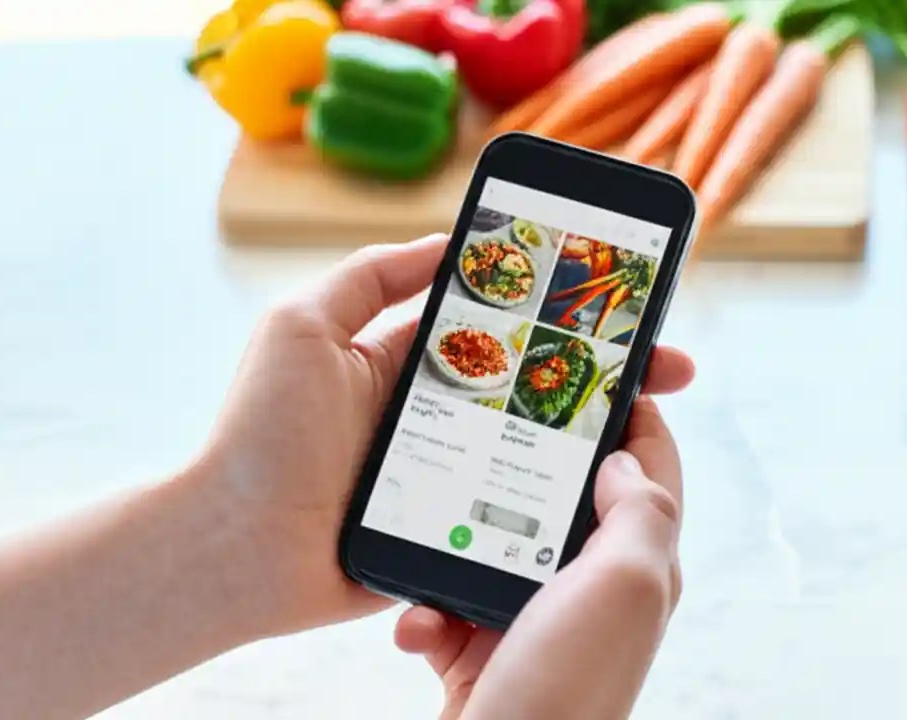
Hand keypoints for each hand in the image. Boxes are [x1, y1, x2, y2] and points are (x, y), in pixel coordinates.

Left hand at [192, 235, 694, 636]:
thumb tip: (447, 243)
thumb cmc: (260, 433)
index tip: (617, 299)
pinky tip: (609, 483)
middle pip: (539, 383)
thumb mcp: (304, 324)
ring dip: (597, 432)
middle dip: (607, 370)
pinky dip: (563, 495)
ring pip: (539, 444)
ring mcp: (450, 471)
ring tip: (651, 420)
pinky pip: (518, 504)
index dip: (557, 310)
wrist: (236, 549)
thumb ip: (372, 276)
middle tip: (670, 366)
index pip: (501, 325)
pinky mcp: (454, 526)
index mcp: (407, 360)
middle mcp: (438, 412)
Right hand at [394, 396, 686, 718]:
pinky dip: (424, 614)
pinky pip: (447, 608)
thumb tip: (623, 460)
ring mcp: (536, 623)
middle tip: (483, 427)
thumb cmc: (568, 689)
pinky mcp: (484, 654)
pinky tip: (414, 627)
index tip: (586, 369)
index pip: (650, 469)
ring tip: (427, 544)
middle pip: (564, 498)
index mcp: (640, 568)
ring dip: (454, 545)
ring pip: (493, 547)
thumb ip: (640, 512)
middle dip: (520, 468)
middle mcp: (594, 593)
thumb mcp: (626, 588)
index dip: (628, 413)